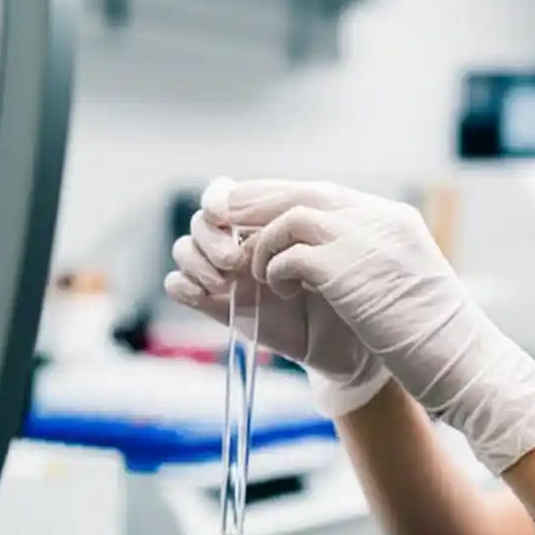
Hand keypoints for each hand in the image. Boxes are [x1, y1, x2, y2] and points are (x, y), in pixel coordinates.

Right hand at [164, 178, 391, 416]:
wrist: (355, 338)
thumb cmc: (349, 282)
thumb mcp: (328, 238)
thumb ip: (293, 211)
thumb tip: (245, 198)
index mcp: (265, 221)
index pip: (224, 196)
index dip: (216, 198)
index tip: (222, 212)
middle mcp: (243, 244)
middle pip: (201, 223)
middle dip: (210, 236)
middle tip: (235, 259)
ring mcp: (229, 275)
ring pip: (185, 250)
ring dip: (196, 260)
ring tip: (225, 280)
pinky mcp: (222, 307)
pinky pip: (179, 287)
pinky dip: (182, 284)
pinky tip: (206, 293)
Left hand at [229, 179, 534, 473]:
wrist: (461, 362)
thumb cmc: (434, 337)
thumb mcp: (404, 281)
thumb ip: (370, 258)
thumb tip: (327, 258)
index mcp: (393, 219)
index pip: (324, 192)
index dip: (281, 197)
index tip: (252, 210)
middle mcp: (378, 219)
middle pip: (301, 192)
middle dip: (256, 203)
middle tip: (223, 216)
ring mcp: (363, 239)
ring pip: (289, 215)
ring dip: (263, 241)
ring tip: (256, 270)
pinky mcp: (345, 268)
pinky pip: (289, 253)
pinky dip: (275, 268)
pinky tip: (279, 291)